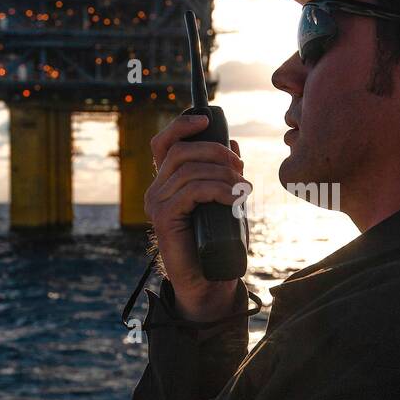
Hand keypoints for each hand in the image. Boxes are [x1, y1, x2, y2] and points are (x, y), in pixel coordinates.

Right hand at [144, 116, 248, 321]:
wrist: (210, 280)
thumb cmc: (218, 241)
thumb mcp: (225, 199)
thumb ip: (224, 172)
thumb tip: (230, 142)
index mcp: (167, 182)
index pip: (164, 143)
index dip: (181, 125)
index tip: (205, 119)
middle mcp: (156, 190)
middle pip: (180, 151)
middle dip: (215, 152)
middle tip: (240, 168)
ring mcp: (157, 203)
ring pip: (189, 170)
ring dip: (223, 174)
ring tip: (243, 189)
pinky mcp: (164, 218)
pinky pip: (192, 190)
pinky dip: (218, 189)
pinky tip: (234, 198)